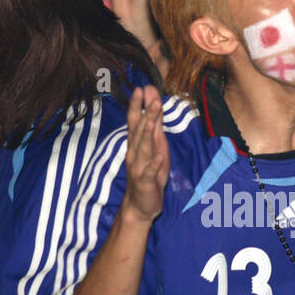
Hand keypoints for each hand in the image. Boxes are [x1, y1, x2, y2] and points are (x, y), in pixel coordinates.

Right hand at [123, 86, 167, 223]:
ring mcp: (139, 168)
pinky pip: (150, 172)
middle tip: (151, 97)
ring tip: (154, 121)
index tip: (141, 88)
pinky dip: (154, 164)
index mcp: (136, 144)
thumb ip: (154, 126)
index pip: (135, 121)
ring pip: (144, 149)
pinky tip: (159, 156)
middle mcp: (135, 153)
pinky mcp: (146, 182)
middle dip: (146, 114)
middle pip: (140, 131)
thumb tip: (155, 104)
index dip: (137, 105)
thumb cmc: (147, 173)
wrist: (139, 206)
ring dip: (148, 135)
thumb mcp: (154, 147)